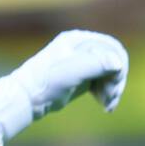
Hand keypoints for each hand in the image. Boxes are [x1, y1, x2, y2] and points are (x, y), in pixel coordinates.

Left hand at [0, 29, 128, 145]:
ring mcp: (81, 64)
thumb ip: (98, 63)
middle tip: (111, 98)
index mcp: (79, 40)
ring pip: (108, 74)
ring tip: (108, 105)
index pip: (112, 48)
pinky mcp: (79, 79)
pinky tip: (105, 105)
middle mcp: (81, 49)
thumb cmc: (46, 82)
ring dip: (112, 89)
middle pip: (113, 61)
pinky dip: (105, 94)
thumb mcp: (73, 70)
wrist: (26, 99)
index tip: (113, 84)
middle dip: (116, 80)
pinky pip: (100, 84)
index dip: (118, 66)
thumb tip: (118, 63)